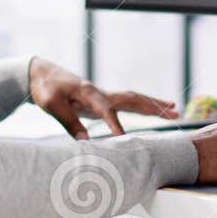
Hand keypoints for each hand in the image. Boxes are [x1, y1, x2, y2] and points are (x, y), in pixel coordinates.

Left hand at [28, 57, 178, 138]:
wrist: (41, 74)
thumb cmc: (45, 88)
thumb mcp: (51, 105)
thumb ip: (69, 122)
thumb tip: (85, 144)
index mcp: (88, 92)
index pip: (106, 110)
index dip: (115, 124)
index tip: (123, 139)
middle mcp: (100, 92)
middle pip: (132, 99)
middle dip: (153, 107)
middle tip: (175, 112)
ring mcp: (103, 95)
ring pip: (133, 100)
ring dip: (153, 105)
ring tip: (174, 111)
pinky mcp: (101, 100)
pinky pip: (126, 104)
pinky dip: (142, 107)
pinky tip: (153, 112)